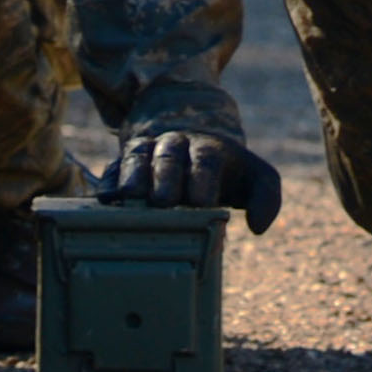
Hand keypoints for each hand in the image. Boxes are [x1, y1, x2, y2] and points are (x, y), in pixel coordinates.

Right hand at [94, 121, 282, 233]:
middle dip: (166, 178)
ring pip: (138, 157)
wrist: (192, 145)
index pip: (207, 159)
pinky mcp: (124, 163)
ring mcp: (148, 152)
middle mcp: (176, 146)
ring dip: (133, 176)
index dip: (203, 178)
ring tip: (128, 197)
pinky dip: (108, 181)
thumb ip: (267, 197)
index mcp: (209, 149)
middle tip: (164, 201)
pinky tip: (104, 197)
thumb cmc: (226, 173)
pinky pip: (113, 167)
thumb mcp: (255, 178)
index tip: (202, 202)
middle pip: (169, 157)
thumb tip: (258, 226)